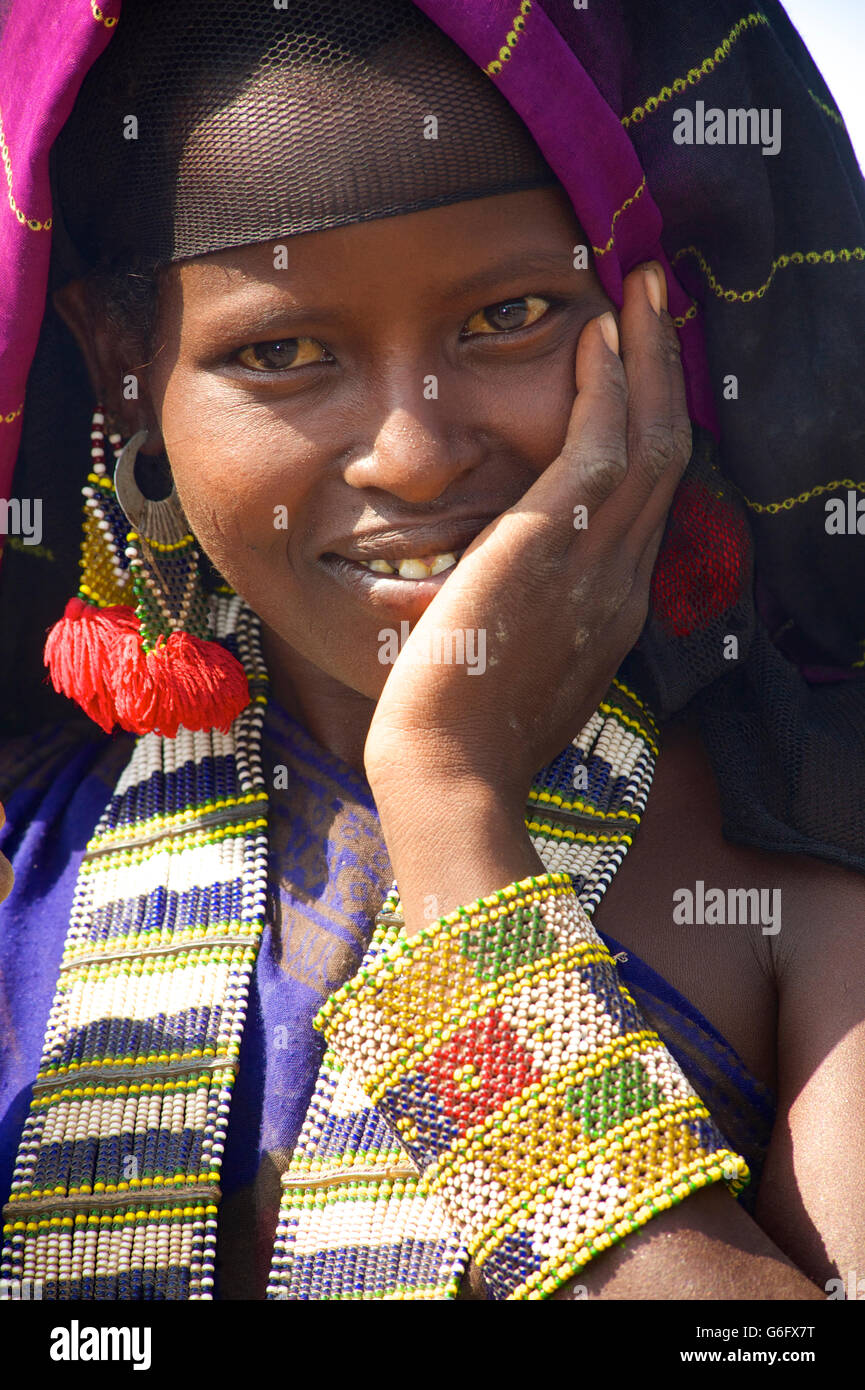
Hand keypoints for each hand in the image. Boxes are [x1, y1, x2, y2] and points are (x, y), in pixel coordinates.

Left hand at [364, 261, 690, 809]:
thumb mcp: (521, 673)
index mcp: (613, 610)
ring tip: (640, 291)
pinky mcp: (551, 546)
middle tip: (657, 304)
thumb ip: (538, 624)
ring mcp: (596, 563)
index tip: (639, 378)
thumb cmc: (466, 735)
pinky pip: (599, 446)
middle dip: (666, 374)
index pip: (647, 502)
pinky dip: (608, 387)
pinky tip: (596, 337)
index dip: (650, 430)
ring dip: (648, 358)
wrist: (452, 773)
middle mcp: (622, 580)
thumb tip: (520, 597)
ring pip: (649, 438)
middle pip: (666, 455)